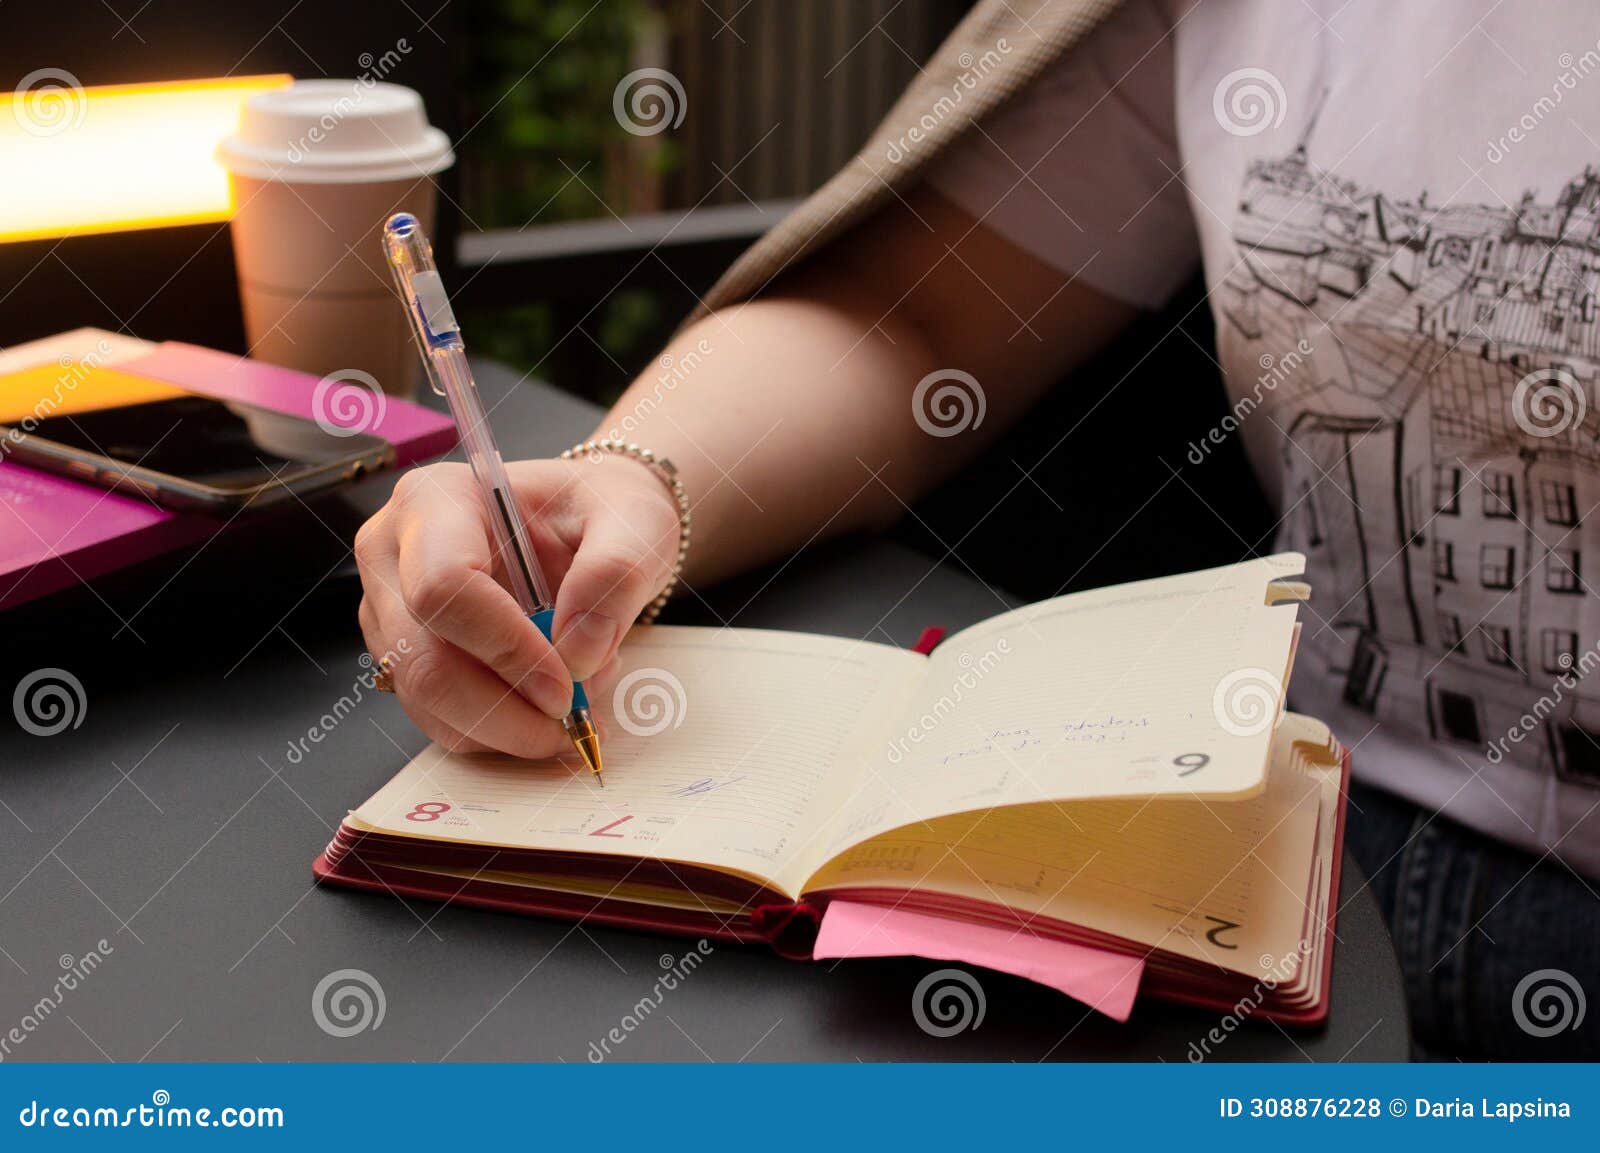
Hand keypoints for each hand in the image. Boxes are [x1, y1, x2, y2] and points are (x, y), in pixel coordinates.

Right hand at [354, 455, 680, 756]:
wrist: (591, 527)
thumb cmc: (602, 511)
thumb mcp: (634, 521)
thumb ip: (614, 575)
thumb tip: (577, 653)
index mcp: (437, 500)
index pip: (445, 588)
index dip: (505, 649)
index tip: (566, 686)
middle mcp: (395, 555)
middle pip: (424, 661)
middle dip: (507, 710)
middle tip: (575, 720)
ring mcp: (391, 613)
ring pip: (430, 703)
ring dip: (510, 724)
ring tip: (578, 693)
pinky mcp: (405, 659)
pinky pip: (443, 720)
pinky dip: (502, 730)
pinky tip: (548, 698)